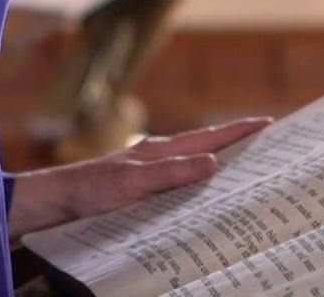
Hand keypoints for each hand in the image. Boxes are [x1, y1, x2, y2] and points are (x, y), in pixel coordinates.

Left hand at [6, 118, 272, 239]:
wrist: (53, 200)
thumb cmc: (87, 190)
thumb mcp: (132, 183)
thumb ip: (171, 172)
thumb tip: (214, 161)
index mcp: (159, 151)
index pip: (207, 138)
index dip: (238, 131)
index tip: (269, 123)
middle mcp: (156, 157)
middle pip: (206, 147)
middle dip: (237, 144)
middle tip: (269, 144)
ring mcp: (148, 171)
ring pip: (193, 163)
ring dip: (220, 163)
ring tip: (247, 168)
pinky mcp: (139, 187)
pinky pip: (179, 181)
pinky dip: (198, 182)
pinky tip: (203, 195)